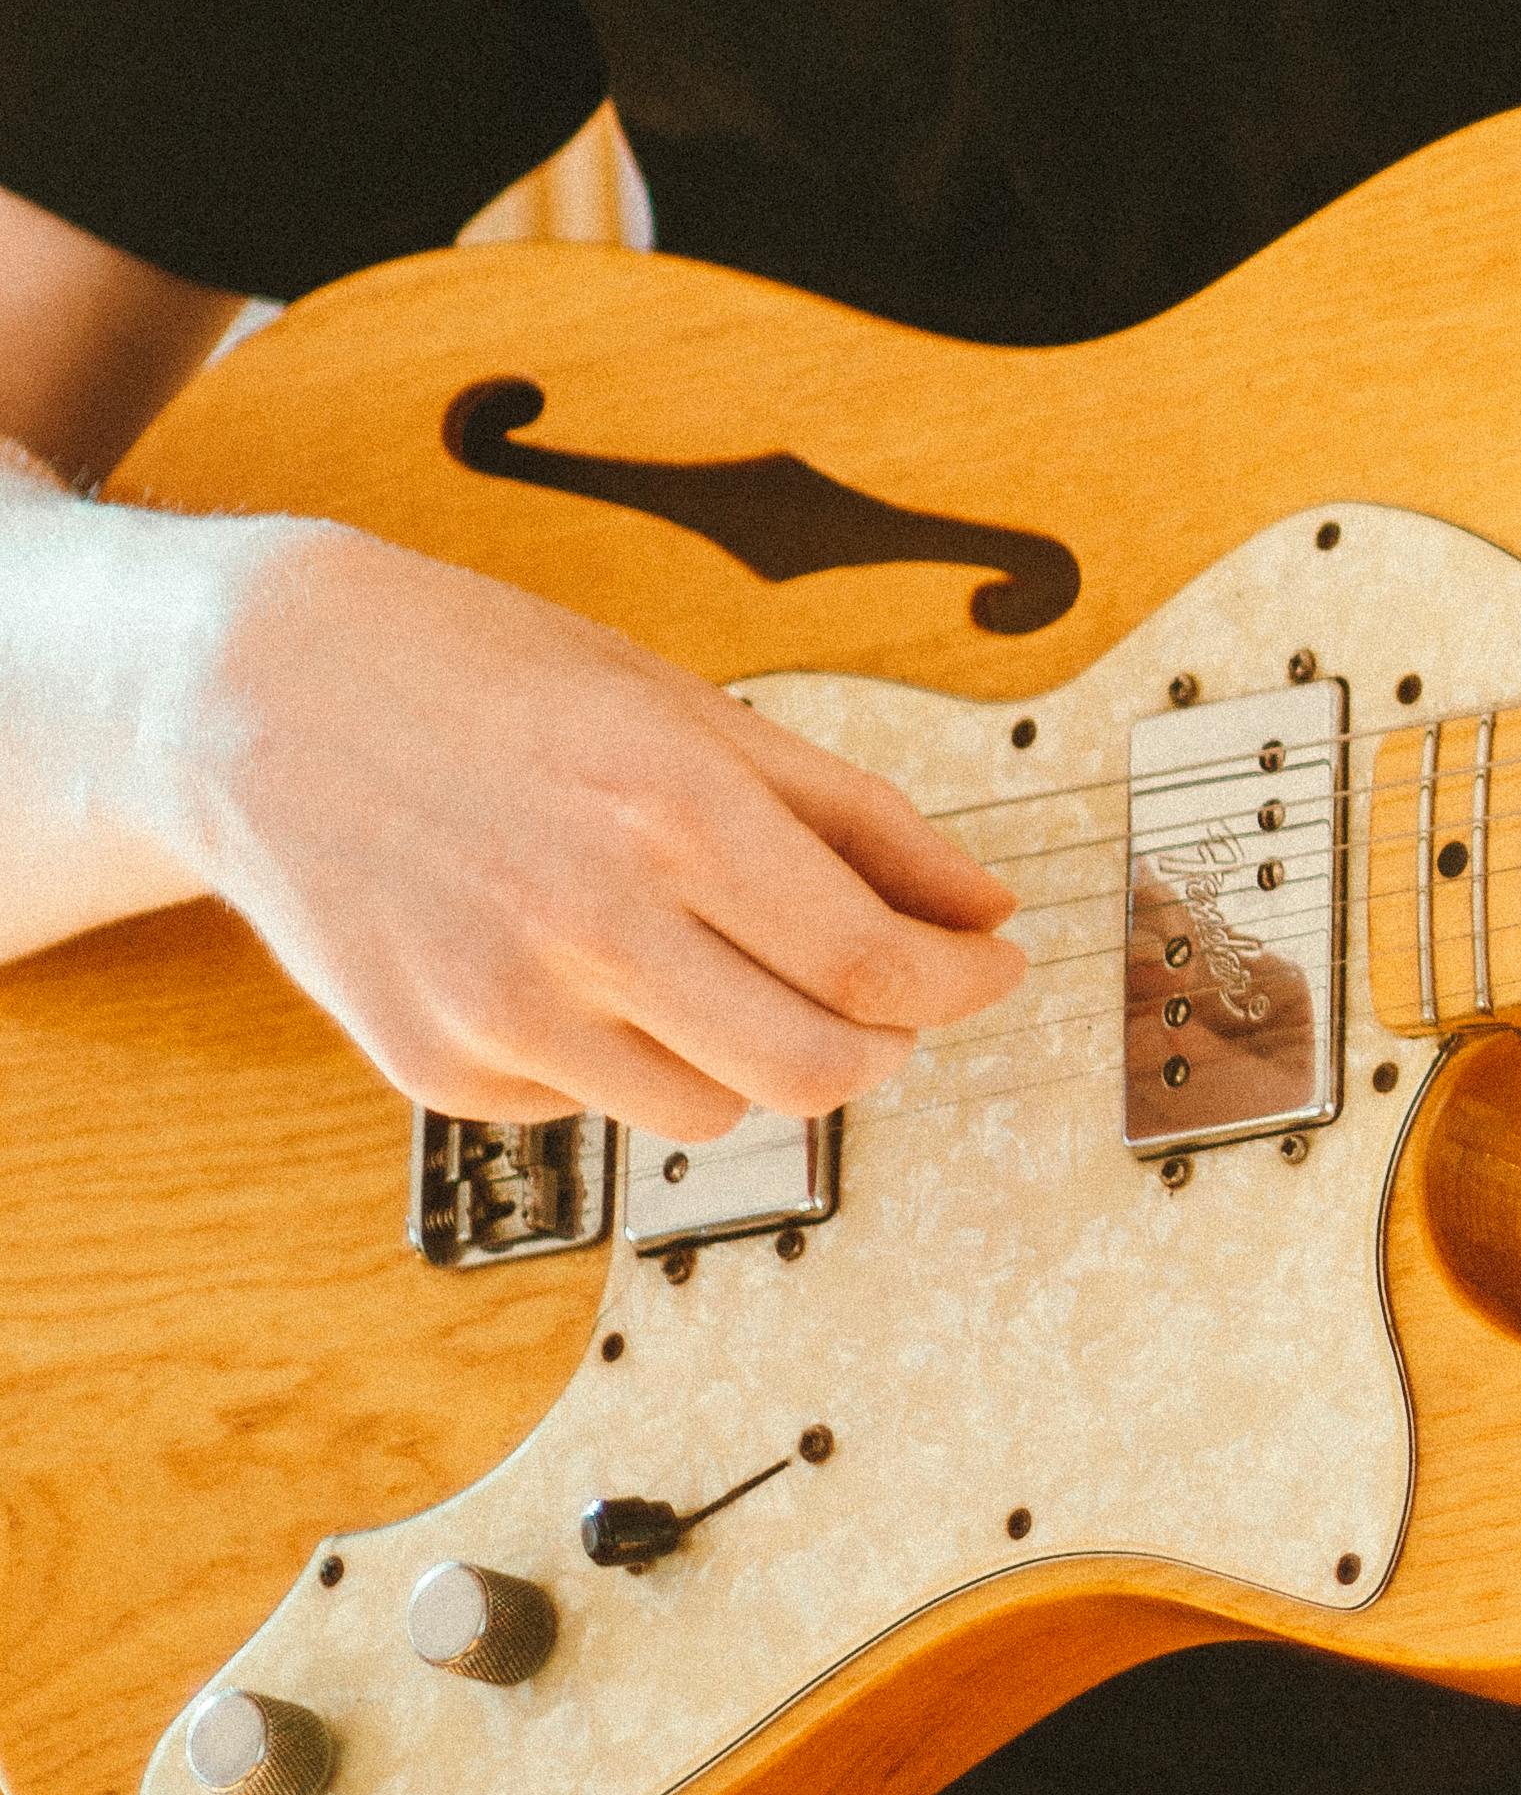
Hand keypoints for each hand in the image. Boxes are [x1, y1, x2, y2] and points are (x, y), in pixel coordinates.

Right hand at [151, 523, 1024, 1133]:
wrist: (254, 696)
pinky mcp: (431, 1067)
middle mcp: (585, 923)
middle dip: (885, 1046)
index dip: (962, 983)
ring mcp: (499, 1010)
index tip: (992, 967)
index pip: (874, 966)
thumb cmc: (488, 681)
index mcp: (670, 814)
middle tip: (892, 1002)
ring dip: (755, 1058)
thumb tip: (985, 909)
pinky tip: (585, 969)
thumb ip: (857, 822)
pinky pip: (595, 1108)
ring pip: (714, 1113)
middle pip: (815, 1072)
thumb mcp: (693, 713)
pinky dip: (630, 1058)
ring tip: (716, 963)